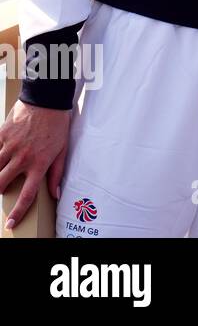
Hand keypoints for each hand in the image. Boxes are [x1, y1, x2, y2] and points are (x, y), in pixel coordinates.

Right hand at [0, 99, 71, 228]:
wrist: (47, 102)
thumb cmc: (57, 127)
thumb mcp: (62, 150)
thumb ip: (57, 173)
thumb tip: (56, 194)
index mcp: (39, 164)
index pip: (27, 194)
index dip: (18, 211)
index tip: (10, 223)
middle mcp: (22, 158)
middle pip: (1, 183)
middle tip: (1, 191)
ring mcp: (10, 147)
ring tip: (0, 176)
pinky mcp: (2, 135)